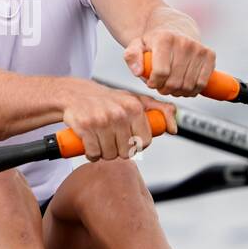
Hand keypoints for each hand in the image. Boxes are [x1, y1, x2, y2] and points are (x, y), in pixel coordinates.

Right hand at [60, 79, 175, 160]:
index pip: (144, 142)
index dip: (135, 144)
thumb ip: (159, 110)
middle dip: (118, 149)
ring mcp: (101, 120)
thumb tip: (173, 128)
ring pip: (109, 154)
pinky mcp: (84, 127)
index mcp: (134, 107)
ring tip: (99, 139)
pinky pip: (93, 153)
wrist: (74, 94)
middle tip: (110, 138)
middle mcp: (119, 113)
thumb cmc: (107, 100)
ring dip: (103, 152)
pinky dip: (91, 153)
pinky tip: (89, 143)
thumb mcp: (135, 100)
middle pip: (126, 151)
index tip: (127, 138)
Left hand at [125, 31, 215, 97]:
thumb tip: (138, 72)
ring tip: (171, 86)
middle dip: (165, 89)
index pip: (161, 72)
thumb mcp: (136, 44)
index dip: (154, 83)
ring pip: (189, 85)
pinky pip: (203, 82)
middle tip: (161, 86)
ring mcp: (198, 48)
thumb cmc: (153, 40)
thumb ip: (131, 57)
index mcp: (164, 39)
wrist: (174, 26)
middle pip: (175, 81)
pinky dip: (193, 90)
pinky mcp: (209, 54)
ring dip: (179, 92)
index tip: (151, 82)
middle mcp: (184, 42)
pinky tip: (185, 87)